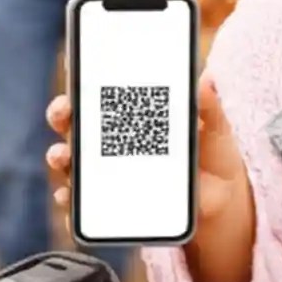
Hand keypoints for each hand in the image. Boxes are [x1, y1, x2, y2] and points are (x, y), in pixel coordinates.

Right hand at [45, 74, 249, 229]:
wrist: (221, 198)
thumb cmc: (211, 153)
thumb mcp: (215, 128)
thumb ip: (210, 107)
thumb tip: (206, 81)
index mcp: (132, 115)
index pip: (99, 93)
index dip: (80, 84)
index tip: (74, 78)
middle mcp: (112, 141)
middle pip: (74, 123)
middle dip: (61, 114)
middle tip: (65, 112)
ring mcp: (107, 173)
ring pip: (71, 161)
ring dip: (60, 155)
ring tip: (63, 155)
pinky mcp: (111, 204)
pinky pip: (81, 203)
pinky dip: (69, 199)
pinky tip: (68, 195)